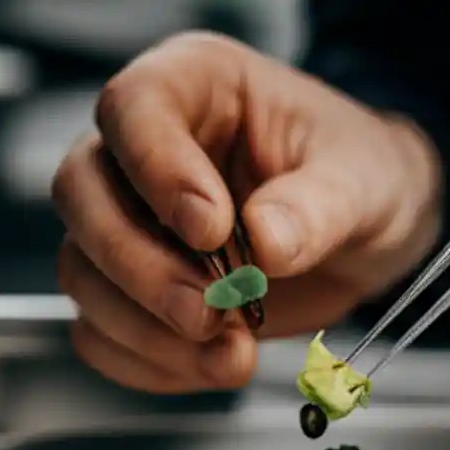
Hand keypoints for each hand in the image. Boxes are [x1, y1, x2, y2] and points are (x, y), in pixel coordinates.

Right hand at [51, 32, 441, 393]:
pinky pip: (99, 332)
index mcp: (194, 85)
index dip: (157, 170)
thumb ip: (319, 204)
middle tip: (208, 311)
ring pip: (80, 270)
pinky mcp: (130, 291)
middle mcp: (141, 150)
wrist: (368, 239)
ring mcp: (126, 222)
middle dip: (139, 265)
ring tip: (232, 351)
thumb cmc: (361, 177)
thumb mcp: (364, 179)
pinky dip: (148, 362)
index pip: (133, 108)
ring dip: (147, 327)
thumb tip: (267, 239)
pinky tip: (209, 364)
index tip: (212, 228)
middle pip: (81, 193)